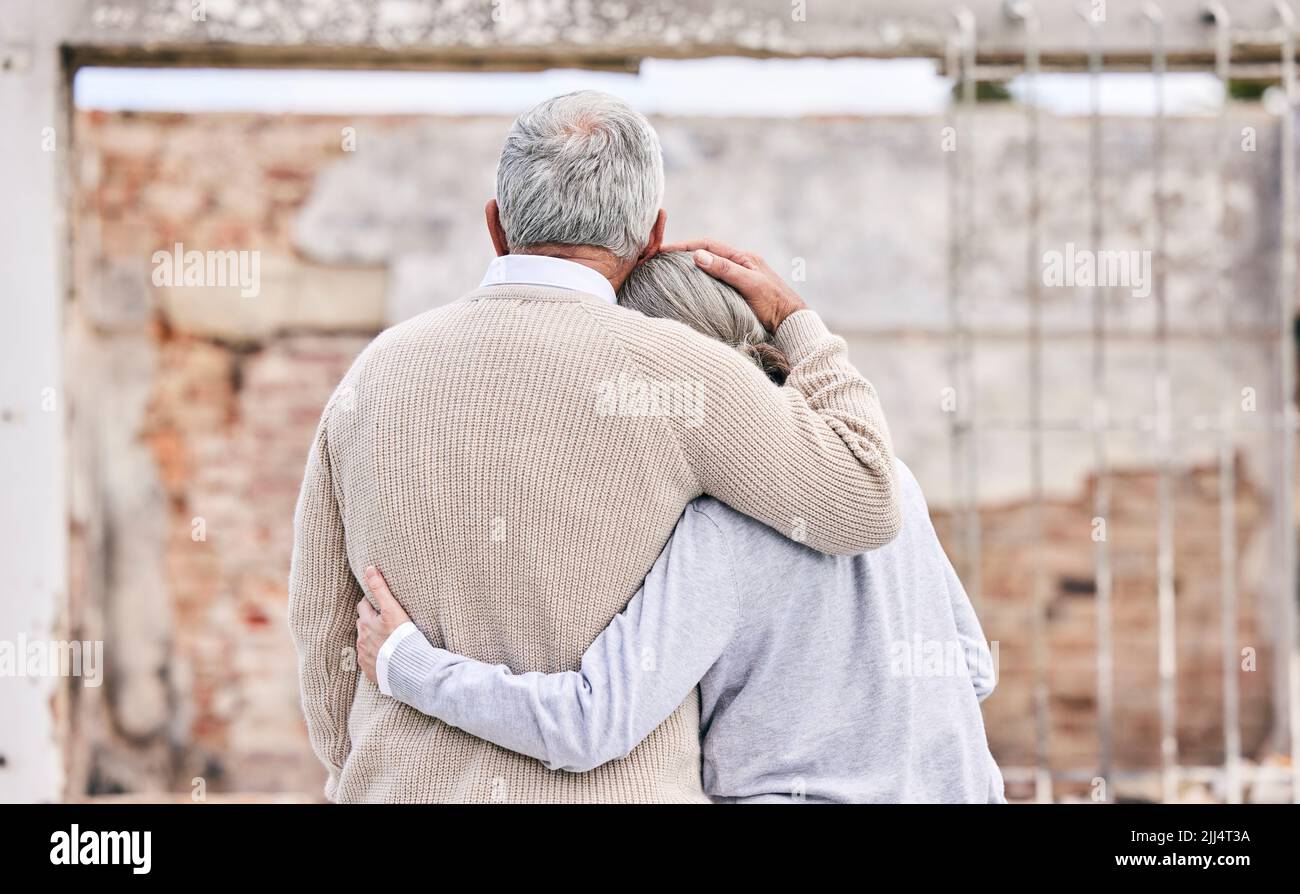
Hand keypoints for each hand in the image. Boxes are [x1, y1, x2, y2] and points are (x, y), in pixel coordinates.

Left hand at [355, 566, 411, 685]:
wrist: (408, 668)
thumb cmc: (402, 637)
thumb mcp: (392, 609)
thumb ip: (380, 589)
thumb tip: (369, 568)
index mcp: (366, 623)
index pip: (363, 606)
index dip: (372, 603)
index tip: (381, 604)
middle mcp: (362, 639)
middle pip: (362, 624)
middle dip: (369, 621)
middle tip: (384, 620)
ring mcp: (365, 656)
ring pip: (364, 642)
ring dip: (372, 638)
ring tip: (386, 639)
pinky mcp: (369, 670)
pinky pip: (369, 660)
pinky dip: (375, 656)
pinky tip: (386, 656)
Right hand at [660, 238, 807, 331]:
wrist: (791, 322)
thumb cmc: (774, 303)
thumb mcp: (750, 284)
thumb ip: (725, 270)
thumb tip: (697, 256)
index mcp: (742, 257)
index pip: (708, 245)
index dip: (685, 246)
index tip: (663, 250)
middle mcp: (739, 264)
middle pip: (706, 254)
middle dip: (683, 254)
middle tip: (660, 260)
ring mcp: (738, 277)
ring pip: (709, 268)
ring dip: (690, 268)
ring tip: (668, 272)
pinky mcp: (737, 292)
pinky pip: (713, 281)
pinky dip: (699, 281)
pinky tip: (689, 288)